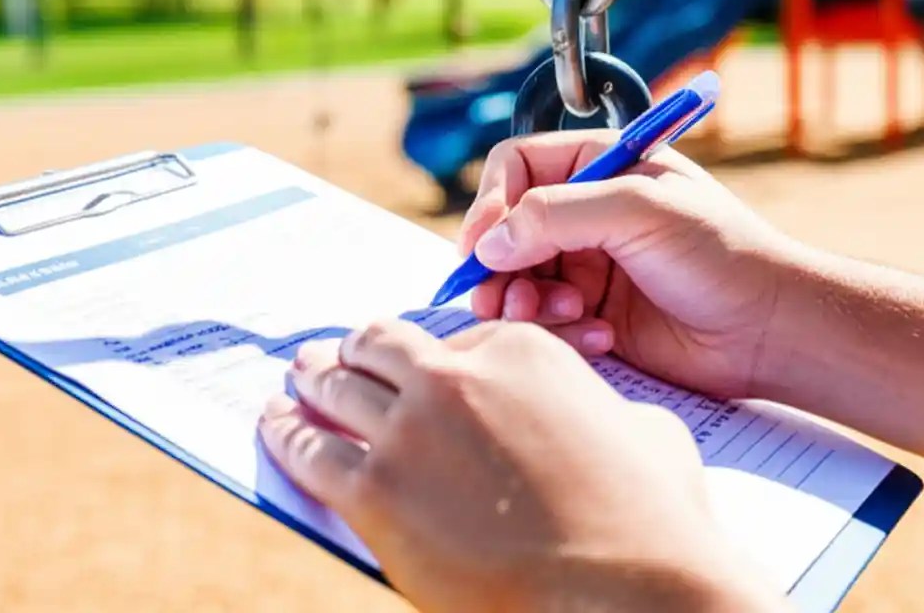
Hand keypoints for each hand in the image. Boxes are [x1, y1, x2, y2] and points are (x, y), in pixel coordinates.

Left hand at [258, 319, 783, 612]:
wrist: (626, 586)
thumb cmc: (650, 515)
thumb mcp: (639, 426)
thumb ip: (592, 403)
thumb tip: (589, 416)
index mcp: (516, 350)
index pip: (448, 338)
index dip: (427, 357)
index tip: (410, 368)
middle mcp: (453, 376)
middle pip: (380, 348)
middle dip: (355, 350)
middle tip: (330, 357)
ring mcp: (409, 431)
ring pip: (335, 389)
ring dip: (311, 381)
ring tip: (296, 381)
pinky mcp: (376, 492)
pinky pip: (309, 451)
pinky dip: (285, 433)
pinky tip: (274, 424)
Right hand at [459, 129, 798, 399]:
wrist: (769, 330)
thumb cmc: (723, 255)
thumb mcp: (641, 211)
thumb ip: (558, 214)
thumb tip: (490, 243)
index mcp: (599, 166)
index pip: (516, 168)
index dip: (491, 204)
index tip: (484, 246)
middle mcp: (585, 213)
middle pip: (504, 230)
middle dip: (500, 266)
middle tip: (502, 299)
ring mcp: (586, 265)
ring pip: (515, 280)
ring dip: (525, 302)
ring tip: (562, 313)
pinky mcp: (590, 316)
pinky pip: (544, 323)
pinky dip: (558, 333)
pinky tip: (599, 338)